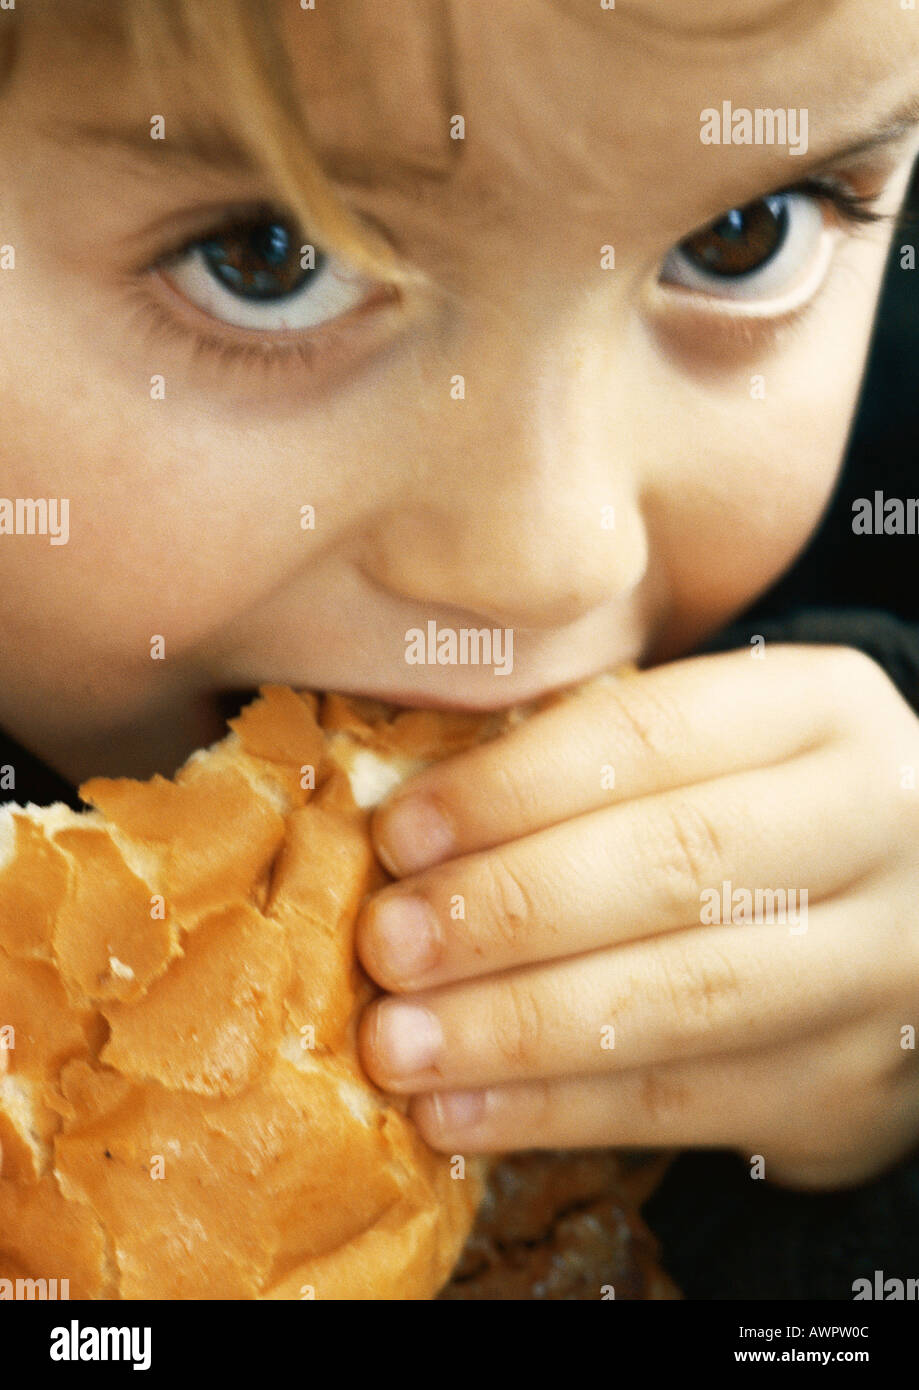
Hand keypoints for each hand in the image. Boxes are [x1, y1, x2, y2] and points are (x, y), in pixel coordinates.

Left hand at [355, 646, 918, 1187]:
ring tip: (398, 1044)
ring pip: (682, 999)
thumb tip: (409, 831)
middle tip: (387, 945)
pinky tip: (459, 1112)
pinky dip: (556, 1113)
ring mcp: (880, 964)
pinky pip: (686, 1104)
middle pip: (675, 866)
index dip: (514, 787)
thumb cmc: (749, 808)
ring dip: (517, 1028)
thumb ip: (587, 762)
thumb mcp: (707, 746)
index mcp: (819, 710)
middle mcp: (874, 826)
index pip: (651, 735)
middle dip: (509, 910)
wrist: (902, 912)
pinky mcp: (850, 1086)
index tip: (400, 834)